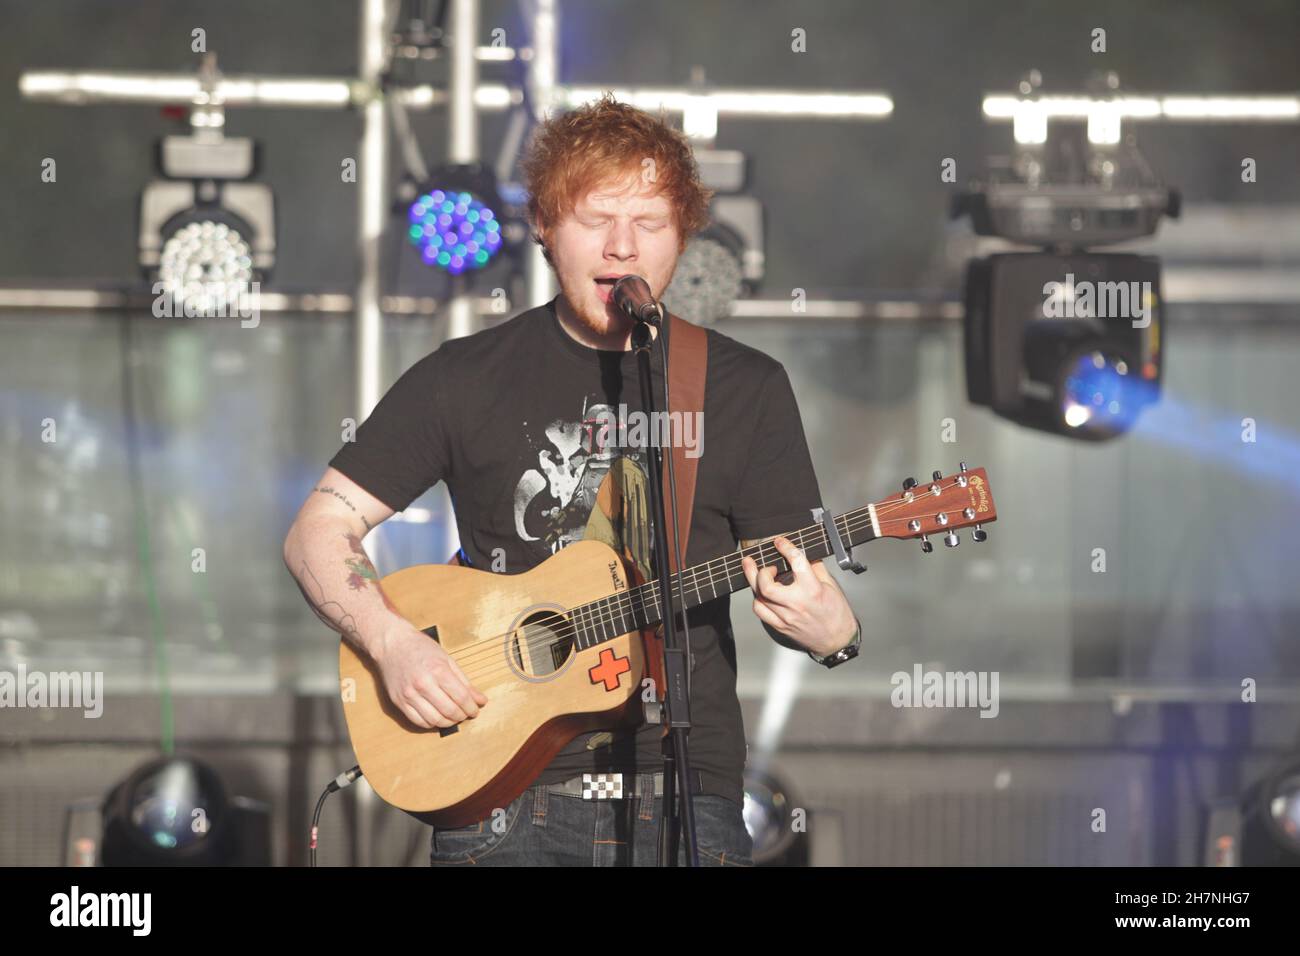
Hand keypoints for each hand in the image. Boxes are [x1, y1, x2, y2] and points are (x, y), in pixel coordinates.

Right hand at [373, 622, 488, 729]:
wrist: (392, 644)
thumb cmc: (420, 648)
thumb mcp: (447, 660)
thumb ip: (464, 682)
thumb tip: (481, 700)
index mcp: (438, 671)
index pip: (461, 698)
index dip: (472, 708)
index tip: (475, 710)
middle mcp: (423, 684)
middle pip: (450, 711)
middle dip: (462, 716)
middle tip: (466, 714)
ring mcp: (409, 694)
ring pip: (435, 720)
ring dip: (448, 723)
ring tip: (453, 717)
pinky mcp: (399, 702)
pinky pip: (418, 722)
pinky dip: (431, 724)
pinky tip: (438, 717)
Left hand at [740, 535, 858, 657]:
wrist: (836, 641)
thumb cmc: (837, 614)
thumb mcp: (832, 586)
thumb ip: (816, 568)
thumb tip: (803, 554)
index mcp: (813, 590)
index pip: (796, 562)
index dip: (785, 547)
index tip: (780, 542)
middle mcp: (797, 604)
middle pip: (766, 585)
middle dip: (760, 570)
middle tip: (766, 564)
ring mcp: (786, 617)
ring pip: (760, 598)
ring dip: (755, 583)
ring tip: (757, 574)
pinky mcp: (780, 626)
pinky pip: (761, 612)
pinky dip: (758, 600)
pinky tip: (762, 593)